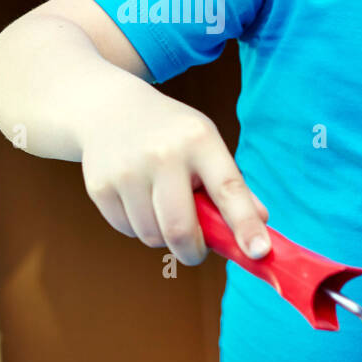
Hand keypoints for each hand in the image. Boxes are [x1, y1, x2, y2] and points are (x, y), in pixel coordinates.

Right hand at [78, 84, 270, 266]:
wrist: (109, 109)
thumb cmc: (171, 134)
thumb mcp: (206, 143)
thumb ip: (233, 185)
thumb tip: (261, 225)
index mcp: (199, 140)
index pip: (228, 189)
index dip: (244, 224)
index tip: (259, 252)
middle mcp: (162, 154)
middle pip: (180, 229)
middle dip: (193, 252)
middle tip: (196, 250)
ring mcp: (127, 170)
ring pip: (152, 236)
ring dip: (163, 237)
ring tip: (161, 208)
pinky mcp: (100, 185)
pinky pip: (127, 230)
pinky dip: (138, 227)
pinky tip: (137, 200)